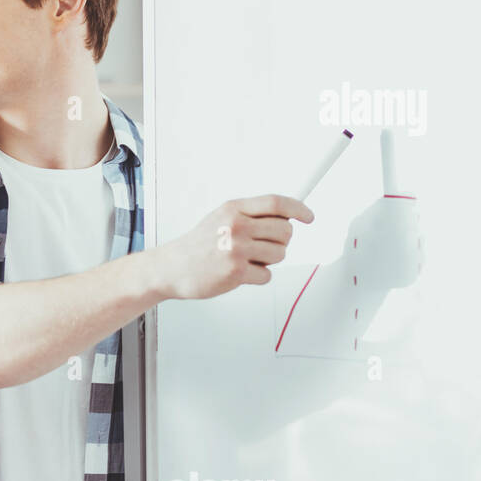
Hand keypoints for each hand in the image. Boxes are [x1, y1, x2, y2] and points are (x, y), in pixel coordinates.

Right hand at [157, 194, 313, 299]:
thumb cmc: (198, 245)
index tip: (308, 216)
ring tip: (246, 259)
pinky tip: (239, 273)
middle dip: (281, 242)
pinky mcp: (236, 272)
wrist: (171, 268)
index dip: (298, 209)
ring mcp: (236, 249)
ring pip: (279, 254)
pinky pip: (266, 274)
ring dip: (268, 260)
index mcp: (233, 209)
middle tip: (264, 246)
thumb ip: (250, 215)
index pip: (276, 203)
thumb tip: (286, 218)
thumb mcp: (221, 218)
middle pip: (284, 231)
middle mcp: (236, 226)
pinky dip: (257, 276)